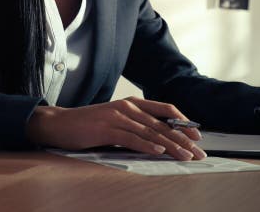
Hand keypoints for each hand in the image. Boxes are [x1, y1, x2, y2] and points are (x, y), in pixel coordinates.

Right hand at [26, 97, 206, 160]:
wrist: (60, 124)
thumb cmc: (89, 125)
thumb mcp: (117, 120)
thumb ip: (136, 126)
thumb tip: (160, 139)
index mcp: (132, 103)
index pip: (165, 109)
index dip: (183, 121)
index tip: (197, 134)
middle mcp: (128, 107)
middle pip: (162, 124)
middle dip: (183, 139)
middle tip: (198, 152)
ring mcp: (118, 117)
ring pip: (151, 133)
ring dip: (171, 146)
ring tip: (186, 155)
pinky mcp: (107, 129)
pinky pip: (132, 138)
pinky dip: (147, 146)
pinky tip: (159, 152)